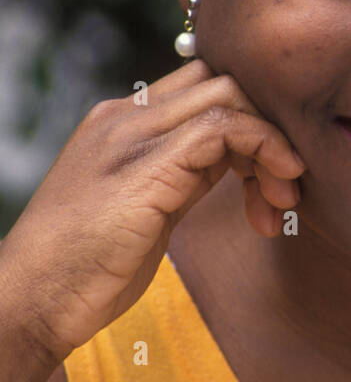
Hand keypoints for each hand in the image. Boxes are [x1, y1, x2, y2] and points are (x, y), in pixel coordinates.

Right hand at [0, 59, 304, 365]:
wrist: (34, 301)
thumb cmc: (88, 270)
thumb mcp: (149, 210)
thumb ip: (187, 175)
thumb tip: (239, 162)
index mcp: (122, 121)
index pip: (203, 85)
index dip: (251, 118)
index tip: (272, 172)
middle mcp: (125, 116)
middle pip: (223, 80)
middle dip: (271, 126)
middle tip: (284, 191)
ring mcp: (132, 135)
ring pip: (229, 94)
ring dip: (274, 144)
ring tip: (282, 201)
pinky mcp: (146, 166)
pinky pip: (222, 128)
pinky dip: (263, 150)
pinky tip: (274, 192)